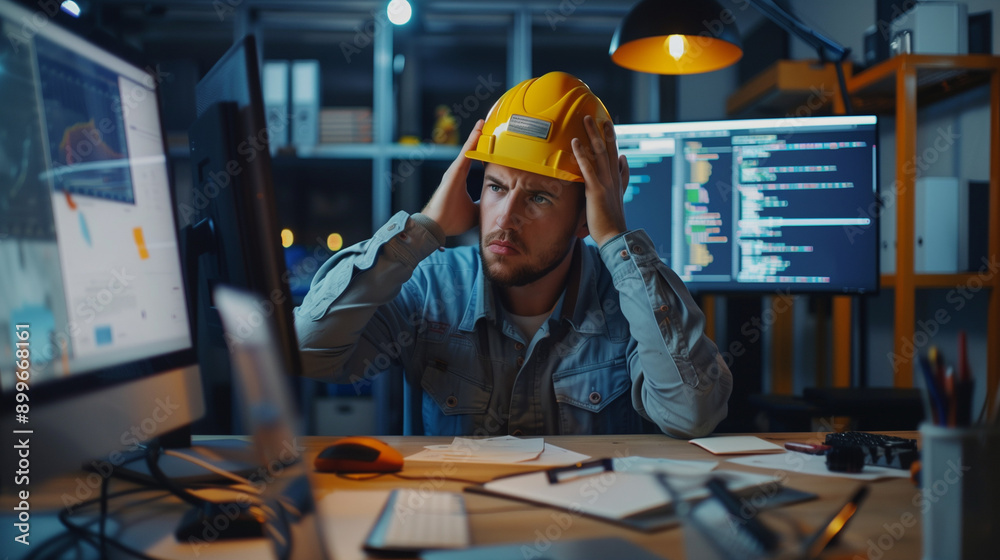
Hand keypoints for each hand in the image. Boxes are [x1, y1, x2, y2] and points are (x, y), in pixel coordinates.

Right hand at [421, 119, 483, 236]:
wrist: (437, 226)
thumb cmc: (452, 219)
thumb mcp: (475, 210)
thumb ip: (484, 204)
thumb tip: (496, 205)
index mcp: (461, 179)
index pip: (473, 159)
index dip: (480, 149)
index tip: (488, 139)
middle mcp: (456, 172)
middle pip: (469, 151)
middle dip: (477, 137)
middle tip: (486, 123)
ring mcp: (454, 171)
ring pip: (466, 149)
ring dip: (474, 135)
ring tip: (482, 122)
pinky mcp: (453, 173)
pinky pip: (464, 154)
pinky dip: (471, 142)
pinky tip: (478, 131)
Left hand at [571, 115, 629, 245]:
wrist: (615, 236)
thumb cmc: (612, 220)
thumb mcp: (618, 195)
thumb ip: (621, 177)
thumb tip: (623, 159)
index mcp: (617, 179)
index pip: (615, 154)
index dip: (612, 139)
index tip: (608, 125)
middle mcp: (613, 177)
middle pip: (608, 149)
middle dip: (603, 131)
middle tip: (598, 116)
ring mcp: (605, 182)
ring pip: (599, 153)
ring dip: (592, 135)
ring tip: (585, 120)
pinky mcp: (595, 190)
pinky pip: (587, 167)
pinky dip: (581, 154)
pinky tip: (575, 142)